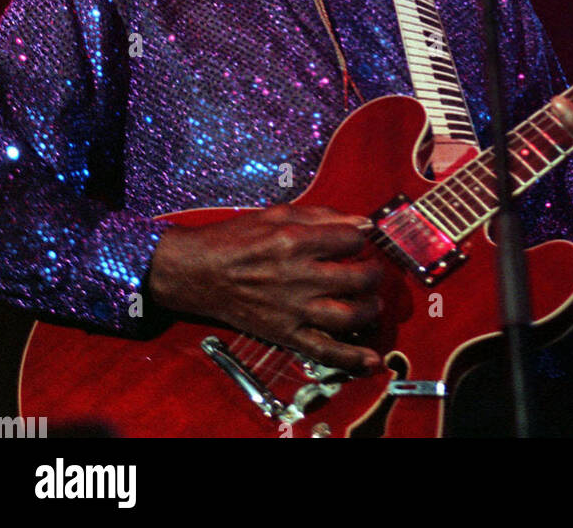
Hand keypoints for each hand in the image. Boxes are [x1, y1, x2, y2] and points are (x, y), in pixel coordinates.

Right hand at [148, 203, 383, 374]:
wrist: (198, 272)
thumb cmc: (237, 238)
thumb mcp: (278, 213)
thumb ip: (322, 215)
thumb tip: (362, 222)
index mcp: (295, 240)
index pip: (350, 240)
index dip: (361, 239)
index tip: (357, 243)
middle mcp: (297, 276)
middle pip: (356, 278)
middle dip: (374, 273)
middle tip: (372, 271)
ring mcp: (291, 309)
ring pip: (347, 316)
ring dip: (370, 310)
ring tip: (372, 302)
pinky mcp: (283, 334)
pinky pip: (322, 350)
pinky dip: (351, 357)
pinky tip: (371, 358)